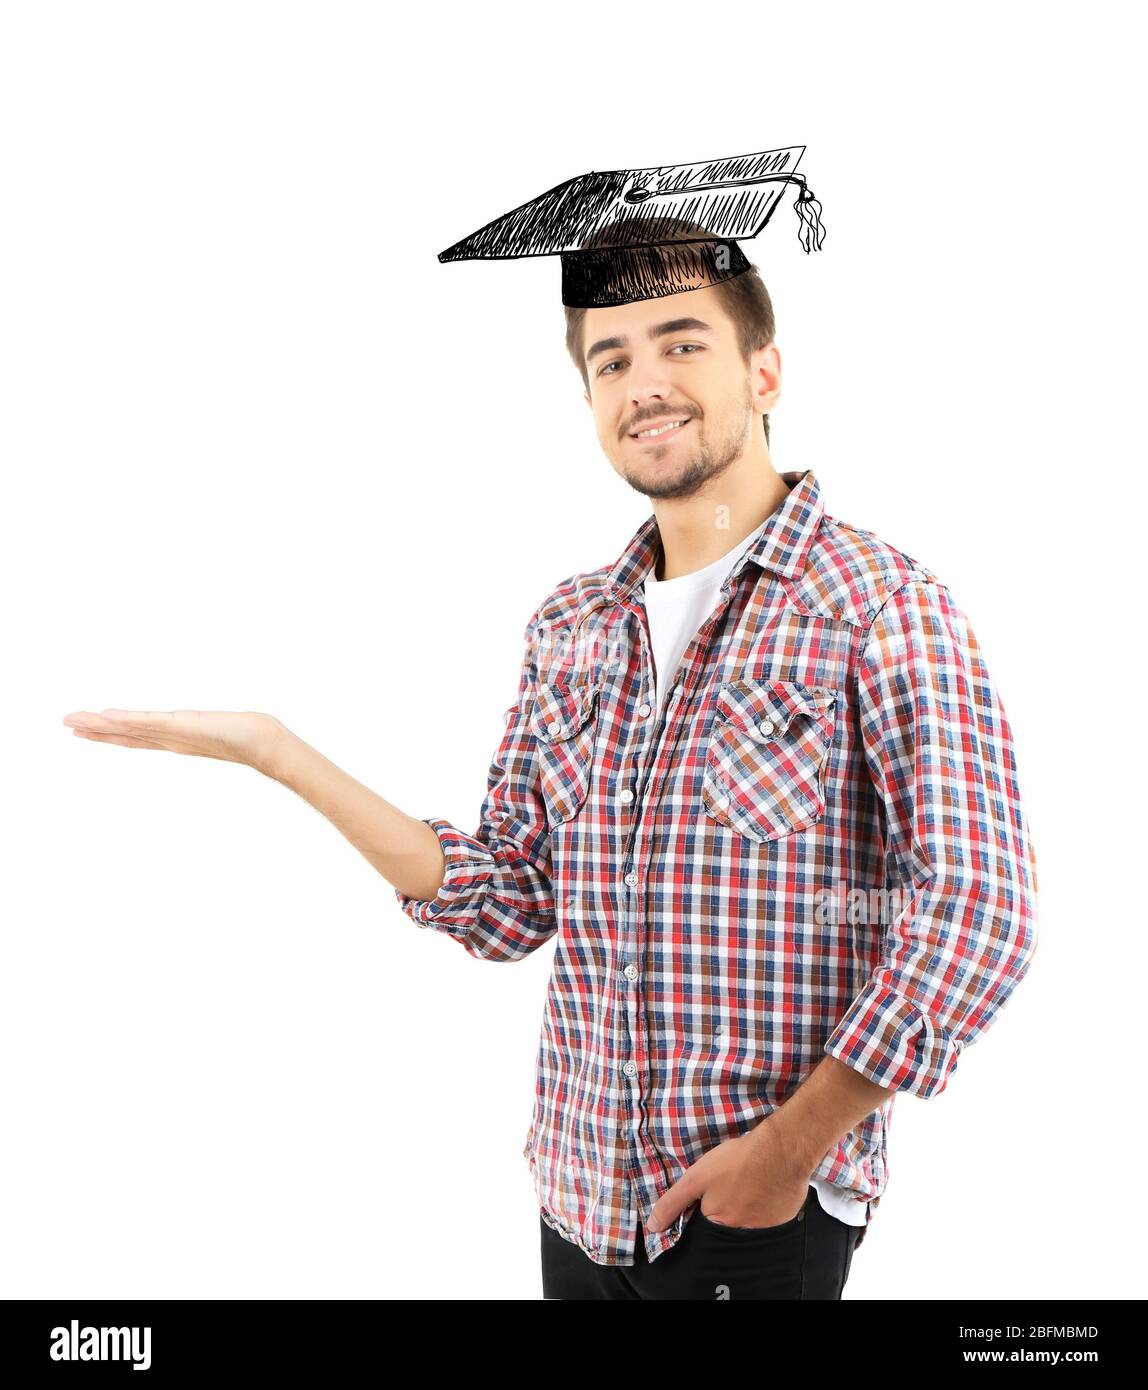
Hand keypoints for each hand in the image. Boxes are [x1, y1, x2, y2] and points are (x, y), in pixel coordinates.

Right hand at [62, 708, 290, 777]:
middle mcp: (170, 738)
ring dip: (102, 725)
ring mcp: (174, 735)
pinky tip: (108, 717)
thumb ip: (210, 728)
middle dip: (96, 730)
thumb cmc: (247, 735)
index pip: (136, 735)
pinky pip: (147, 724)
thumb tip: (209, 724)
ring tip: (75, 722)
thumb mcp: (221, 730)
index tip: (85, 729)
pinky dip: (126, 721)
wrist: (262, 743)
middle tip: (67, 724)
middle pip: (126, 734)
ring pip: (130, 729)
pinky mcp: (182, 728)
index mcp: (176, 738)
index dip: (110, 733)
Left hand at [645, 1128, 810, 1233]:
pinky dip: (767, 1204)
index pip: (705, 1224)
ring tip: (750, 1181)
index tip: (715, 1188)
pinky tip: (766, 1185)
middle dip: (728, 1204)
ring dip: (748, 1204)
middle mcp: (743, 1234)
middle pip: (728, 1223)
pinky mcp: (785, 1219)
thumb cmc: (737, 1161)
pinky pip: (770, 1216)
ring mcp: (766, 1228)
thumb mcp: (696, 1178)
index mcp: (719, 1225)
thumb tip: (653, 1227)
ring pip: (750, 1219)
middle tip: (734, 1181)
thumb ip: (673, 1203)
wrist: (781, 1150)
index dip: (706, 1204)